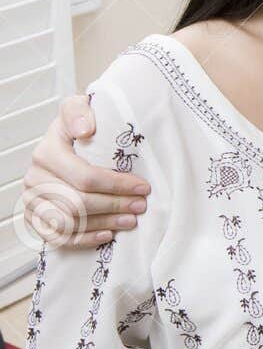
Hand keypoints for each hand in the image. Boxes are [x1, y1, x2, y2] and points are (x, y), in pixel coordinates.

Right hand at [21, 95, 149, 248]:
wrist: (64, 142)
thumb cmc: (79, 128)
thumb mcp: (78, 109)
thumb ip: (79, 111)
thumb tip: (85, 130)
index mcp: (47, 151)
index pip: (85, 176)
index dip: (117, 185)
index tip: (143, 187)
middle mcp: (35, 177)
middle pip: (78, 202)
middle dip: (115, 206)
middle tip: (141, 205)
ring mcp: (32, 200)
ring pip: (69, 222)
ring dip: (104, 223)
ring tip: (130, 220)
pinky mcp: (35, 218)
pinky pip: (57, 237)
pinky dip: (84, 239)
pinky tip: (107, 234)